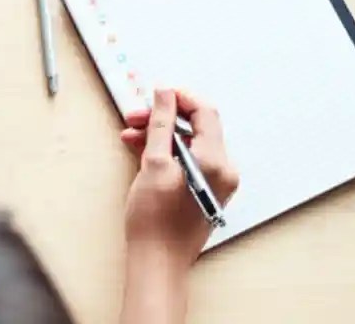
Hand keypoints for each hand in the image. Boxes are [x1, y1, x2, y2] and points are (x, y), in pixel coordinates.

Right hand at [120, 89, 239, 273]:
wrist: (158, 260)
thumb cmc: (155, 220)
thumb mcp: (153, 163)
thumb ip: (160, 124)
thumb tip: (164, 94)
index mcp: (216, 162)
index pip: (205, 113)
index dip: (180, 98)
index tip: (156, 93)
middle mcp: (222, 170)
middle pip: (197, 127)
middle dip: (164, 117)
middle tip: (136, 116)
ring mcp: (215, 181)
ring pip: (189, 143)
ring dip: (160, 134)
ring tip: (132, 135)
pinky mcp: (204, 189)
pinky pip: (188, 159)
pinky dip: (166, 151)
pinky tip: (142, 151)